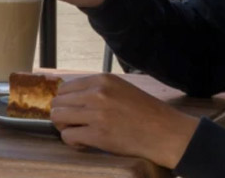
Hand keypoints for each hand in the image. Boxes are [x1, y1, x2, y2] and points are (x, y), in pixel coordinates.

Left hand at [51, 74, 198, 168]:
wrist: (167, 133)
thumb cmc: (146, 113)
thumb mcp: (120, 88)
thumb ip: (97, 89)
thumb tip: (72, 97)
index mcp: (102, 80)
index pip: (65, 88)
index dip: (65, 102)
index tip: (72, 112)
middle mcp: (96, 93)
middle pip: (58, 102)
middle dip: (62, 115)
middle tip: (73, 125)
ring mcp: (96, 114)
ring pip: (59, 117)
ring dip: (65, 128)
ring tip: (78, 133)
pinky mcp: (99, 135)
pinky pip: (68, 136)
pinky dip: (72, 142)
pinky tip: (84, 144)